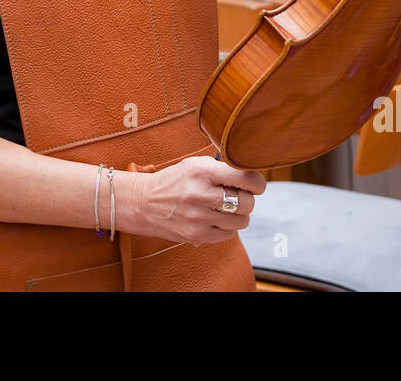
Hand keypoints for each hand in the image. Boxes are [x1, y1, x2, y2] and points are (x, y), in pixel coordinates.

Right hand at [124, 156, 265, 245]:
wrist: (144, 202)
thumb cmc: (174, 181)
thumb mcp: (195, 165)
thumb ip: (222, 169)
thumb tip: (252, 178)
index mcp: (203, 172)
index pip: (245, 178)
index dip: (257, 183)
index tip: (256, 185)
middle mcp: (201, 194)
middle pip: (247, 203)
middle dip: (247, 200)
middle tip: (239, 197)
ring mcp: (198, 217)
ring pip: (241, 221)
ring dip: (239, 215)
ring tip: (227, 209)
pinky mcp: (196, 236)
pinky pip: (228, 235)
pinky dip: (227, 227)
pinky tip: (216, 219)